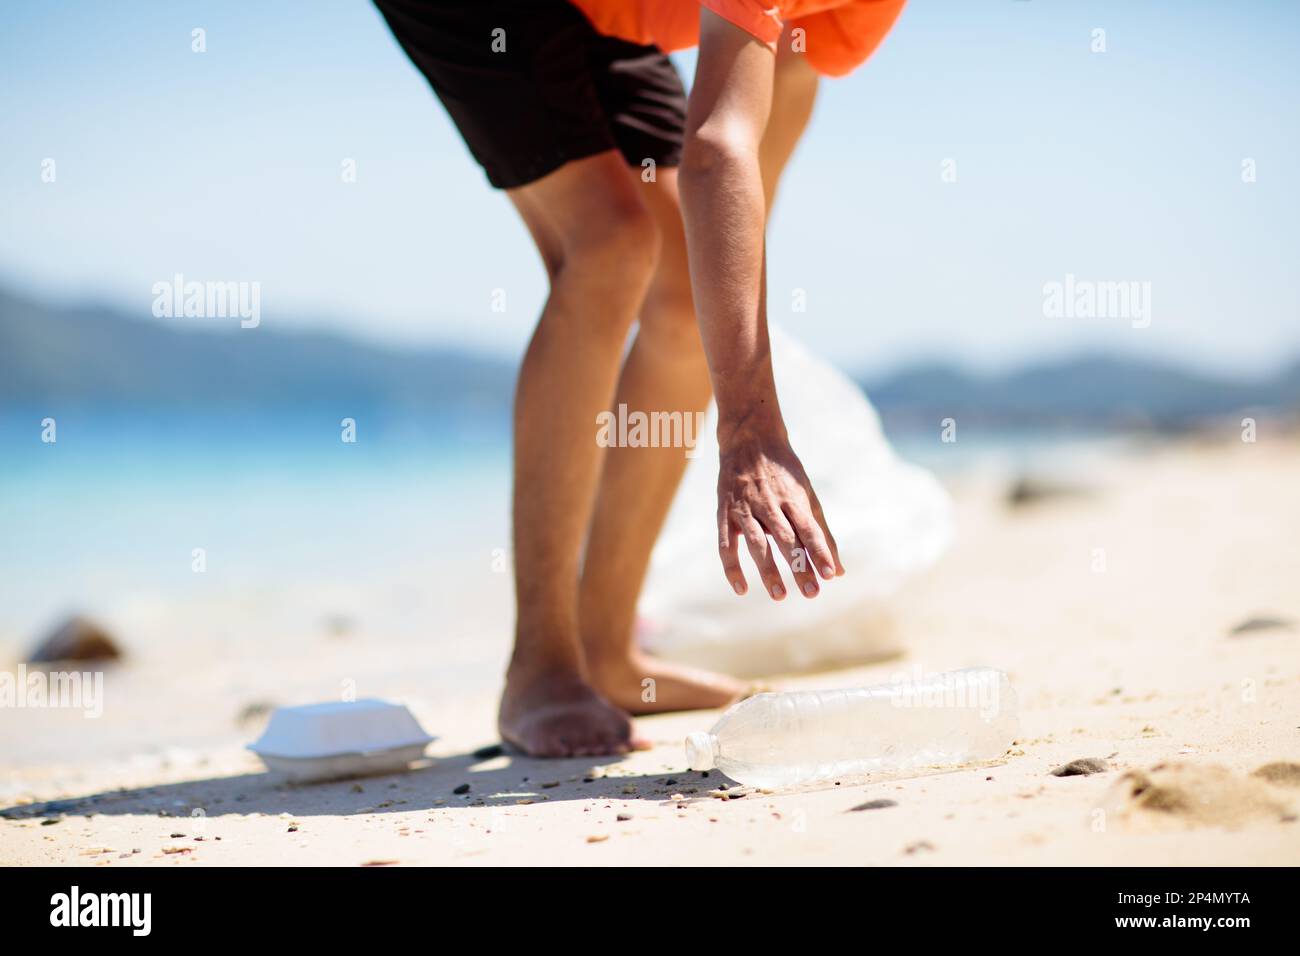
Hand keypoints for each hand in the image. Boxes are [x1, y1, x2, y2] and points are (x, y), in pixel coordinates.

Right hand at [716, 423, 842, 599]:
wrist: (749, 438)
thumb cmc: (783, 473)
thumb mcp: (806, 496)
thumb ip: (821, 535)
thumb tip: (838, 571)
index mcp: (793, 499)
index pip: (810, 529)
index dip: (820, 551)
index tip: (830, 575)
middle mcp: (770, 504)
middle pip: (786, 539)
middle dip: (798, 566)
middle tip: (811, 593)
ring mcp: (745, 509)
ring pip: (757, 543)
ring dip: (767, 570)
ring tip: (779, 595)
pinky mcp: (725, 513)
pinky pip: (726, 544)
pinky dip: (732, 567)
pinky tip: (741, 589)